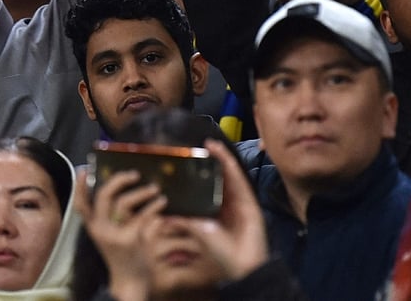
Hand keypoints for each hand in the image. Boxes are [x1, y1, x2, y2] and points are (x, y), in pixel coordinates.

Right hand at [76, 168, 165, 300]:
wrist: (130, 281)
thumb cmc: (122, 256)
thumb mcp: (111, 236)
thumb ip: (113, 218)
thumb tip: (126, 192)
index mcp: (94, 228)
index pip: (81, 205)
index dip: (81, 187)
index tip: (85, 170)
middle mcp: (101, 229)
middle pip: (105, 195)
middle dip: (120, 180)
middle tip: (135, 174)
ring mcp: (115, 234)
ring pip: (125, 202)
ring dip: (143, 192)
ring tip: (156, 189)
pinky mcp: (131, 239)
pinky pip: (144, 216)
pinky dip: (155, 208)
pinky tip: (162, 204)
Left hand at [164, 139, 267, 281]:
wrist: (242, 266)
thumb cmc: (220, 253)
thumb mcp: (197, 231)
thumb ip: (181, 220)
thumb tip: (161, 215)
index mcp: (217, 208)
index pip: (207, 185)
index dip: (199, 173)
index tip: (186, 160)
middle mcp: (229, 202)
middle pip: (219, 177)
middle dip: (209, 162)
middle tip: (197, 147)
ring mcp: (240, 200)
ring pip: (229, 174)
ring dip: (220, 157)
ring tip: (209, 144)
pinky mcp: (249, 201)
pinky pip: (239, 178)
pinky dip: (230, 164)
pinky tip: (222, 153)